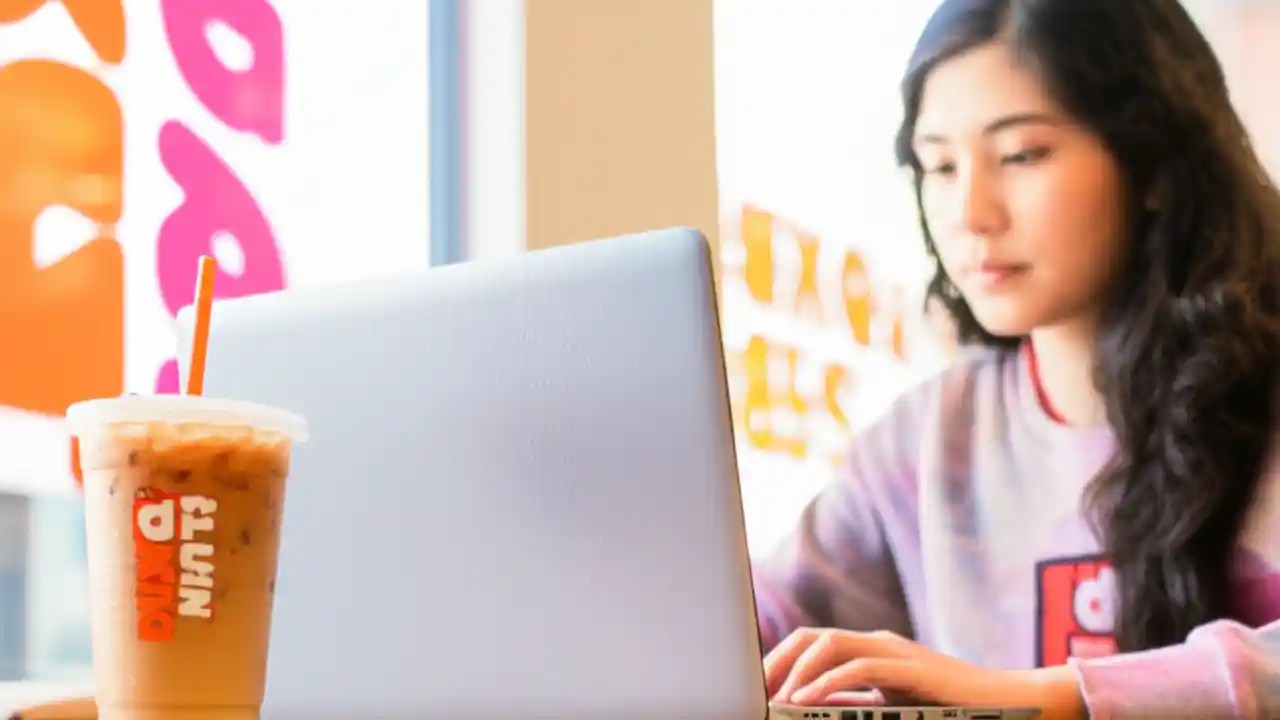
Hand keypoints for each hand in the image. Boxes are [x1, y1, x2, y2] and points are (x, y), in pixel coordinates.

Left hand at [764, 628, 1085, 719]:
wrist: (1007, 702)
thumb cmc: (949, 708)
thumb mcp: (891, 705)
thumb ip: (855, 702)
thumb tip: (810, 708)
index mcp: (868, 650)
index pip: (810, 643)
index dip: (778, 660)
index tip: (757, 688)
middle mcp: (876, 643)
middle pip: (810, 637)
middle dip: (776, 661)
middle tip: (755, 690)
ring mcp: (894, 652)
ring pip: (829, 644)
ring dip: (796, 669)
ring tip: (777, 697)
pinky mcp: (910, 669)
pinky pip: (859, 668)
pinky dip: (827, 682)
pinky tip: (807, 700)